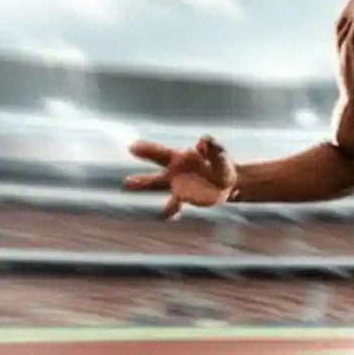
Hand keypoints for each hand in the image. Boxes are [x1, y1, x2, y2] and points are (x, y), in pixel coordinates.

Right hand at [123, 135, 237, 218]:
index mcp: (180, 157)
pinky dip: (170, 209)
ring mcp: (177, 186)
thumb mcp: (220, 156)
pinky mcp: (184, 197)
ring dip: (149, 192)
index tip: (132, 148)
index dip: (147, 149)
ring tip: (133, 196)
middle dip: (141, 178)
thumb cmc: (221, 165)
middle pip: (155, 174)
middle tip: (125, 183)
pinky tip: (165, 214)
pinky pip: (174, 204)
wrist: (228, 183)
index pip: (161, 153)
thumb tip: (203, 140)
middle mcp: (173, 172)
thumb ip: (213, 149)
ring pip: (159, 188)